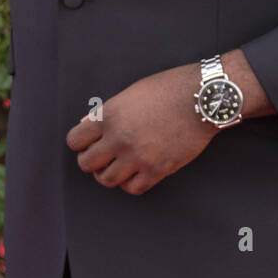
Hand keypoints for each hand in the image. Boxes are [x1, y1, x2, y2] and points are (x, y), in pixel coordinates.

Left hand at [66, 63, 220, 195]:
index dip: (80, 142)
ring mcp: (138, 157)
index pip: (75, 140)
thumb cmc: (169, 89)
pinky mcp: (157, 170)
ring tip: (117, 165)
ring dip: (108, 174)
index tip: (88, 142)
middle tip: (101, 156)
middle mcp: (119, 138)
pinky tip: (135, 172)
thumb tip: (86, 124)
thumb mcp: (131, 92)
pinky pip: (133, 188)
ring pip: (106, 180)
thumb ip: (106, 111)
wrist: (202, 98)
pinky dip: (130, 183)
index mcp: (110, 115)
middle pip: (86, 164)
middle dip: (91, 160)